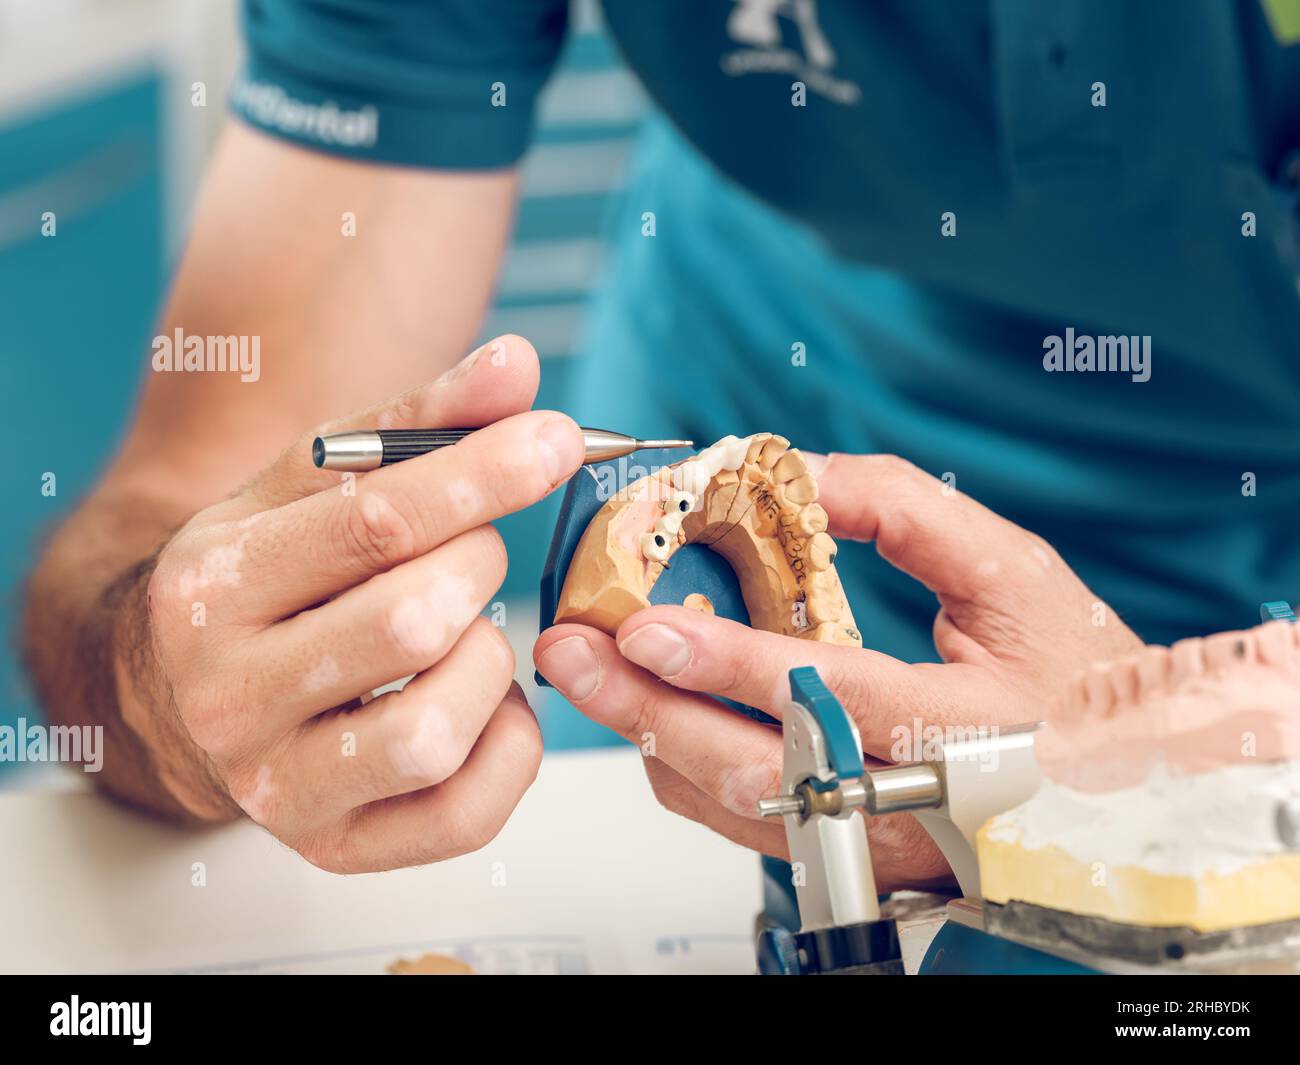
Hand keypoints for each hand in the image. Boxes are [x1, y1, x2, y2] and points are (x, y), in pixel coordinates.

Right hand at [120, 336, 584, 870]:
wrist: (182, 692)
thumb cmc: (271, 575)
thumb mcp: (315, 484)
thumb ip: (419, 423)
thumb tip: (520, 365)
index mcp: (211, 584)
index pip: (373, 523)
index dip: (484, 474)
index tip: (559, 439)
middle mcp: (226, 694)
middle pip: (412, 621)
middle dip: (478, 569)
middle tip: (471, 556)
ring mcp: (273, 785)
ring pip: (433, 728)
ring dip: (487, 663)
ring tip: (466, 633)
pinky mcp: (329, 846)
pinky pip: (461, 815)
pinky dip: (506, 750)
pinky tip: (482, 703)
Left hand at [533, 453, 1142, 890]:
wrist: (1111, 788)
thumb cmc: (1073, 679)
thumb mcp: (1012, 576)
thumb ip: (908, 514)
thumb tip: (800, 470)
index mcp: (963, 730)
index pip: (831, 699)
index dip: (731, 664)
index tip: (649, 628)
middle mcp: (909, 801)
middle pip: (756, 771)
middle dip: (650, 711)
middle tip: (574, 657)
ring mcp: (873, 841)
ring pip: (736, 807)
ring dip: (652, 739)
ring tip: (591, 675)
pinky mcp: (847, 856)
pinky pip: (744, 823)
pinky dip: (687, 765)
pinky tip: (652, 710)